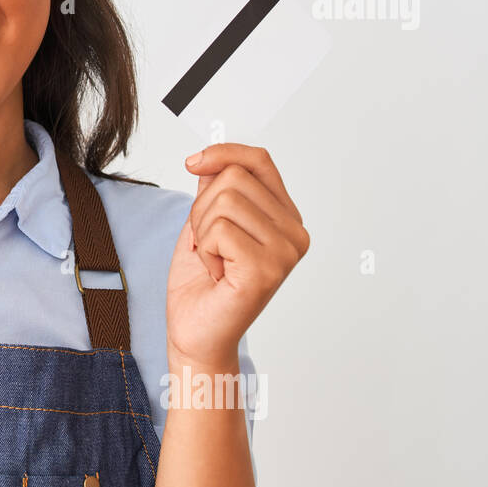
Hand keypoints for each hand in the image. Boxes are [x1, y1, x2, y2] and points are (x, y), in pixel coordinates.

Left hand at [166, 144, 309, 369]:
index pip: (259, 161)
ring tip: (213, 260)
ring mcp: (285, 252)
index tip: (192, 162)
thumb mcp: (205, 224)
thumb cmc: (201, 284)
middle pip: (235, 177)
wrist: (196, 333)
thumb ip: (215, 191)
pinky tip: (217, 274)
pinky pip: (220, 229)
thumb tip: (213, 158)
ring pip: (225, 200)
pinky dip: (205, 249)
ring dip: (202, 230)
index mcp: (285, 218)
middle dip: (203, 207)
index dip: (223, 153)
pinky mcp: (267, 269)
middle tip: (207, 244)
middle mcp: (295, 233)